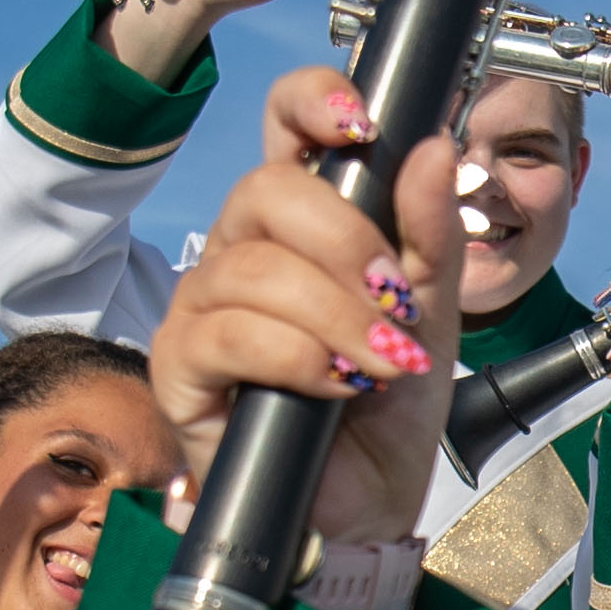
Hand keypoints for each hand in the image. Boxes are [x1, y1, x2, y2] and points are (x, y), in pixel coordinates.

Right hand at [149, 68, 461, 549]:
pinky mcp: (179, 369)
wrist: (365, 507)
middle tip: (396, 298)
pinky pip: (229, 334)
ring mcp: (202, 307)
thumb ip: (430, 233)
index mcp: (300, 222)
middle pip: (266, 190)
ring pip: (252, 268)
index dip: (311, 102)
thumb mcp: (431, 312)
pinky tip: (337, 387)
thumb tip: (431, 146)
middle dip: (345, 241)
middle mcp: (241, 250)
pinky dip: (298, 358)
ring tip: (383, 363)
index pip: (283, 125)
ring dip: (335, 316)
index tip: (362, 125)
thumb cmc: (388, 406)